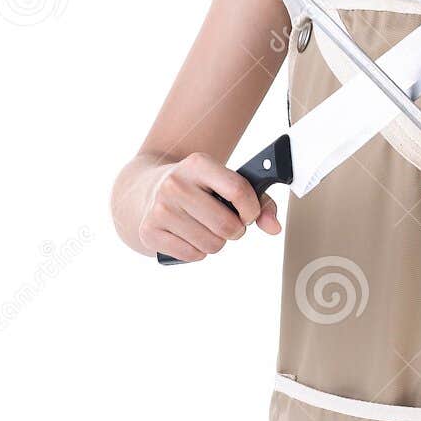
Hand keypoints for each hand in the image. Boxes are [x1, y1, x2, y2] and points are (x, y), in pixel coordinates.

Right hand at [141, 151, 280, 261]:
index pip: (238, 190)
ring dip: (216, 242)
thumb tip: (274, 227)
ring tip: (205, 228)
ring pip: (212, 244)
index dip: (251, 210)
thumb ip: (259, 201)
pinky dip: (197, 252)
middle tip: (226, 223)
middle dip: (235, 230)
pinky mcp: (149, 232)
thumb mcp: (223, 182)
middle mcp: (176, 184)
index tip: (248, 214)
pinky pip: (192, 256)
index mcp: (198, 164)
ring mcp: (160, 208)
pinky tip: (189, 236)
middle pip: (227, 225)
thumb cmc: (196, 188)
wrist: (145, 189)